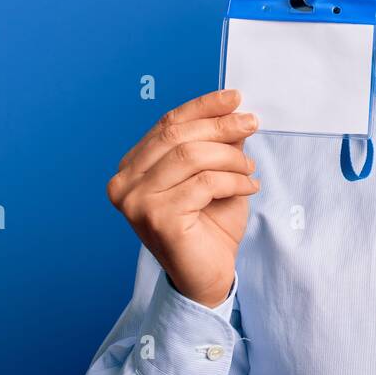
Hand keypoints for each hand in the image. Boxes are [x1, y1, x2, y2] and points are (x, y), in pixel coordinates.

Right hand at [107, 89, 260, 307]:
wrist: (207, 276)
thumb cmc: (209, 226)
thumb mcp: (216, 175)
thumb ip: (217, 144)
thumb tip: (233, 111)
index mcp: (132, 167)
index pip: (167, 124)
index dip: (202, 106)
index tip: (234, 97)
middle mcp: (124, 182)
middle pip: (177, 136)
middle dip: (220, 125)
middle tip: (251, 123)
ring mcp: (135, 201)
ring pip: (190, 156)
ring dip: (230, 157)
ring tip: (250, 168)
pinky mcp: (156, 218)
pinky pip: (203, 183)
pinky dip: (233, 180)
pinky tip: (248, 187)